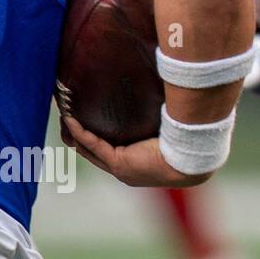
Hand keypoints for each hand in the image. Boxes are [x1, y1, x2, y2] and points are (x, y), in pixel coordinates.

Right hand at [62, 115, 209, 187]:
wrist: (194, 156)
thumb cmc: (185, 141)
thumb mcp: (162, 128)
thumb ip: (153, 116)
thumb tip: (155, 88)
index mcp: (136, 164)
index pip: (107, 151)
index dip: (92, 137)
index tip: (82, 120)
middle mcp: (126, 170)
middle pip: (93, 153)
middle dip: (78, 137)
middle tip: (67, 118)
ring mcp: (120, 170)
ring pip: (89, 150)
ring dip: (75, 134)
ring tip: (65, 116)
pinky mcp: (119, 164)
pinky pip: (93, 145)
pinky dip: (80, 132)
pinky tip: (70, 119)